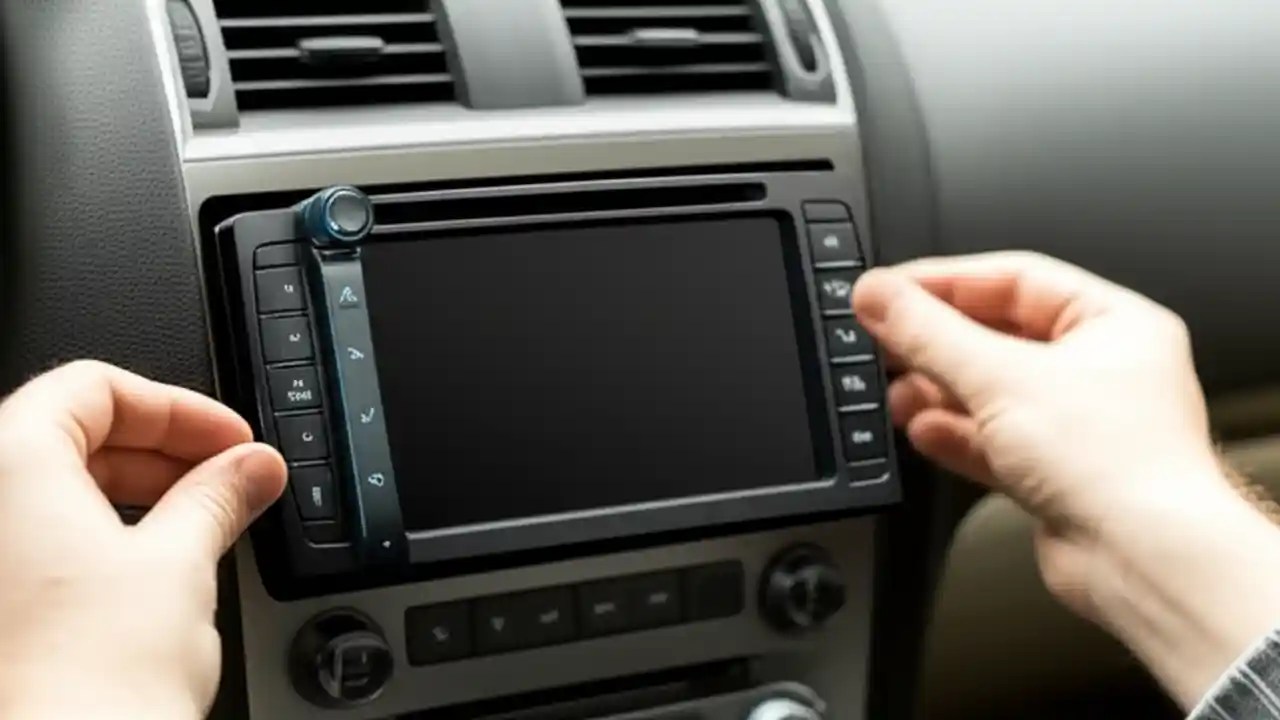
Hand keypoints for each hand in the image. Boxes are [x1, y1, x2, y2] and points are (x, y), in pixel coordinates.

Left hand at [0, 361, 285, 719]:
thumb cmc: (90, 686)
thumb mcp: (180, 565)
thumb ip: (219, 496)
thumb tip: (251, 468)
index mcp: (9, 464)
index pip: (94, 387)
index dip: (177, 409)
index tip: (229, 443)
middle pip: (70, 435)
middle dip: (162, 454)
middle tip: (228, 481)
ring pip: (52, 493)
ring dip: (134, 498)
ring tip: (199, 530)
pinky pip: (34, 544)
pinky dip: (94, 541)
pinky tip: (146, 575)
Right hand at [853, 252, 1279, 707]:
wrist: (1143, 561)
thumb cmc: (1116, 463)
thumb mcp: (1000, 377)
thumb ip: (928, 332)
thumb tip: (878, 294)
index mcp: (1113, 323)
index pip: (1013, 280)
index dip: (944, 282)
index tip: (888, 291)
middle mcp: (1102, 370)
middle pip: (997, 337)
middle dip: (935, 344)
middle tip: (881, 340)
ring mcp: (1078, 426)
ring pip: (991, 392)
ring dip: (938, 393)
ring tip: (896, 394)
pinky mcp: (1056, 475)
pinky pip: (994, 442)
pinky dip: (956, 436)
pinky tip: (924, 433)